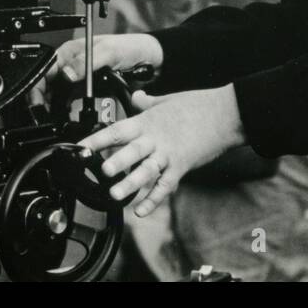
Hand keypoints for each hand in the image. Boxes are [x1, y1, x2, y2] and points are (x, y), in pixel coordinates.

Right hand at [29, 33, 163, 107]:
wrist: (148, 60)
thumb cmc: (129, 48)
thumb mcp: (108, 53)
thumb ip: (86, 63)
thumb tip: (66, 74)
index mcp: (70, 52)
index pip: (43, 71)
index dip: (36, 89)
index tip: (37, 105)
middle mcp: (70, 65)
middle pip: (47, 86)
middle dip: (43, 103)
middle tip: (45, 119)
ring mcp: (77, 78)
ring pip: (56, 96)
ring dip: (53, 109)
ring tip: (54, 122)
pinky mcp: (85, 89)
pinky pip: (69, 102)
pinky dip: (66, 111)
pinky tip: (67, 120)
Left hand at [80, 85, 244, 217]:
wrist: (226, 114)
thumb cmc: (198, 105)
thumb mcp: (167, 100)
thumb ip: (147, 102)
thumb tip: (136, 97)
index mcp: (148, 121)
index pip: (117, 129)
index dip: (97, 139)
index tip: (80, 148)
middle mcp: (156, 138)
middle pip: (132, 150)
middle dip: (116, 161)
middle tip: (101, 171)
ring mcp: (169, 154)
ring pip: (147, 170)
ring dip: (131, 183)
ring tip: (116, 194)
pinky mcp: (182, 166)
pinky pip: (165, 186)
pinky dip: (153, 199)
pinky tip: (140, 211)